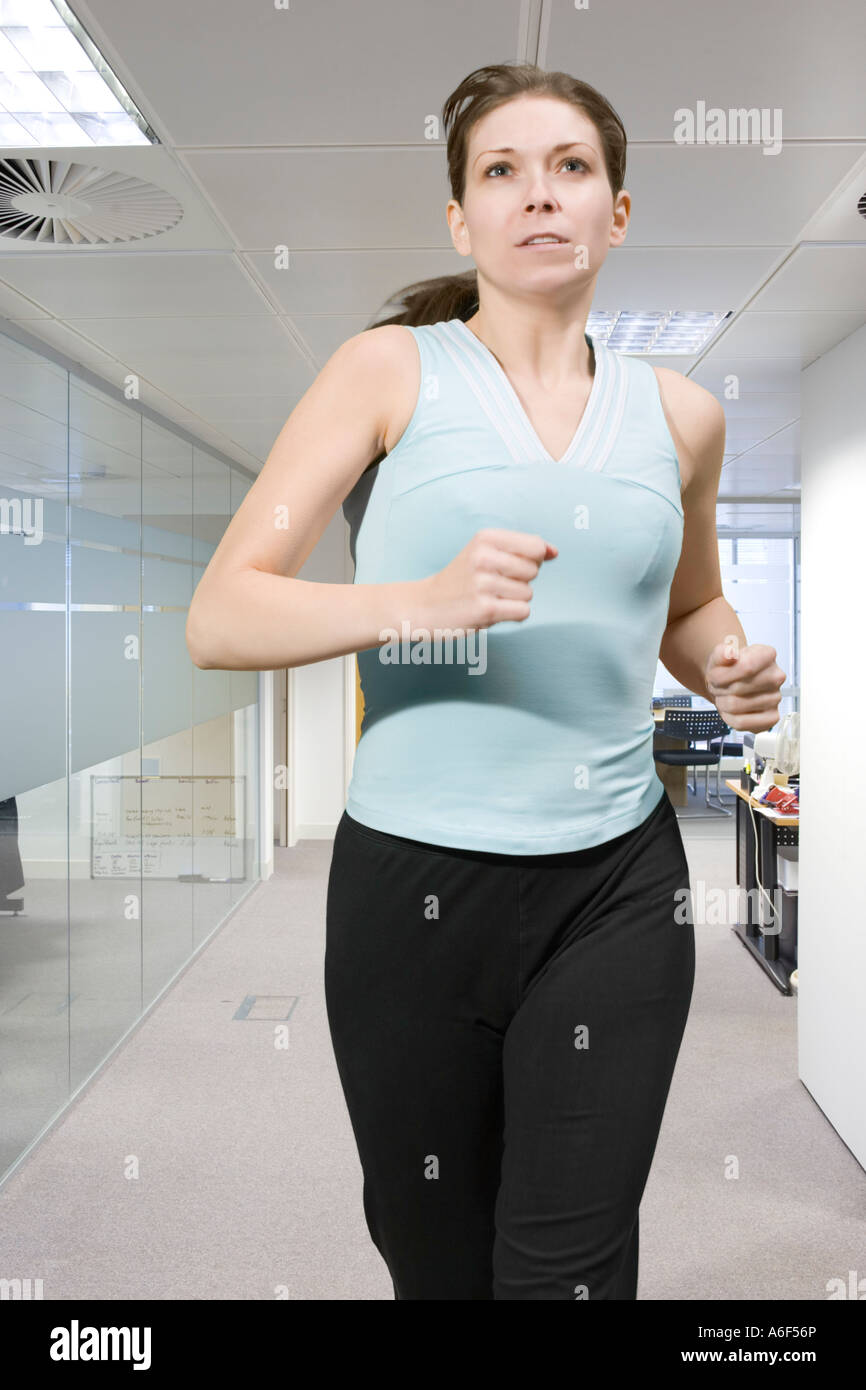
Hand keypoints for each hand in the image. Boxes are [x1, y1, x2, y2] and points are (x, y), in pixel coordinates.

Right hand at [422, 528, 557, 630]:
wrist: (424, 605)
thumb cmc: (461, 580)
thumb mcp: (485, 553)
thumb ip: (523, 549)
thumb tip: (554, 552)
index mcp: (485, 537)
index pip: (535, 546)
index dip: (532, 560)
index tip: (510, 567)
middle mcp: (483, 557)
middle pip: (534, 571)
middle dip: (520, 581)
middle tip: (493, 585)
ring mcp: (483, 584)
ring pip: (528, 593)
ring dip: (513, 600)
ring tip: (488, 598)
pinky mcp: (485, 609)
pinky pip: (523, 612)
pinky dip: (511, 615)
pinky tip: (490, 611)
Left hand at [704, 636, 785, 732]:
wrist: (729, 682)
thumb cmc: (727, 668)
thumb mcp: (719, 655)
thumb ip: (722, 652)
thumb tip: (729, 654)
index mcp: (767, 655)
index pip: (746, 667)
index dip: (722, 674)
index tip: (716, 673)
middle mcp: (776, 676)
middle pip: (737, 688)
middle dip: (719, 688)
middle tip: (719, 685)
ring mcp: (776, 698)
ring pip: (735, 706)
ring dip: (721, 702)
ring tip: (725, 695)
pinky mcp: (771, 718)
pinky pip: (741, 723)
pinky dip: (728, 717)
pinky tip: (730, 709)